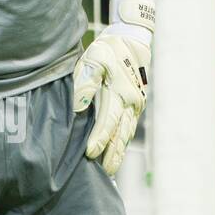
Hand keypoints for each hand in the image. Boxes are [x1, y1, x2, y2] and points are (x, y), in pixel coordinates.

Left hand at [73, 30, 149, 175]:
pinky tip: (116, 152)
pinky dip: (122, 142)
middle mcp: (131, 103)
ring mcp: (136, 106)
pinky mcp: (136, 106)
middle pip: (121, 135)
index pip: (108, 122)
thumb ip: (85, 83)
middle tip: (103, 173)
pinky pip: (129, 128)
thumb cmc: (108, 49)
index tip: (90, 154)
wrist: (131, 40)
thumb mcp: (93, 59)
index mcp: (119, 93)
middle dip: (112, 154)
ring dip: (119, 151)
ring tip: (109, 169)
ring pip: (127, 134)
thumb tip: (78, 106)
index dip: (99, 139)